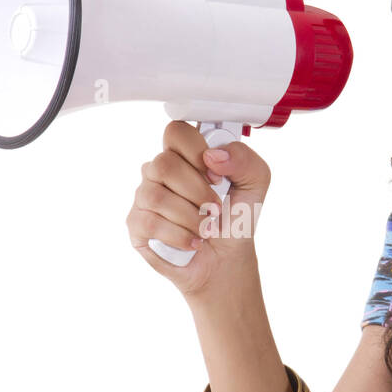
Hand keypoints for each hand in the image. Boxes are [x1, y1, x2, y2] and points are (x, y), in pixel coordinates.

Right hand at [126, 120, 270, 298]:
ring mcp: (144, 196)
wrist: (226, 258)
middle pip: (164, 164)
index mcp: (185, 154)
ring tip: (207, 229)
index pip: (176, 132)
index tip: (216, 176)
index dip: (195, 151)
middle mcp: (160, 171)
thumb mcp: (255, 184)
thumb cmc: (235, 218)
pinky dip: (180, 236)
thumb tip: (213, 156)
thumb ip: (244, 159)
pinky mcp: (136, 224)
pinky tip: (194, 241)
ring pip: (156, 196)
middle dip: (198, 192)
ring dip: (192, 218)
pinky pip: (149, 223)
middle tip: (215, 209)